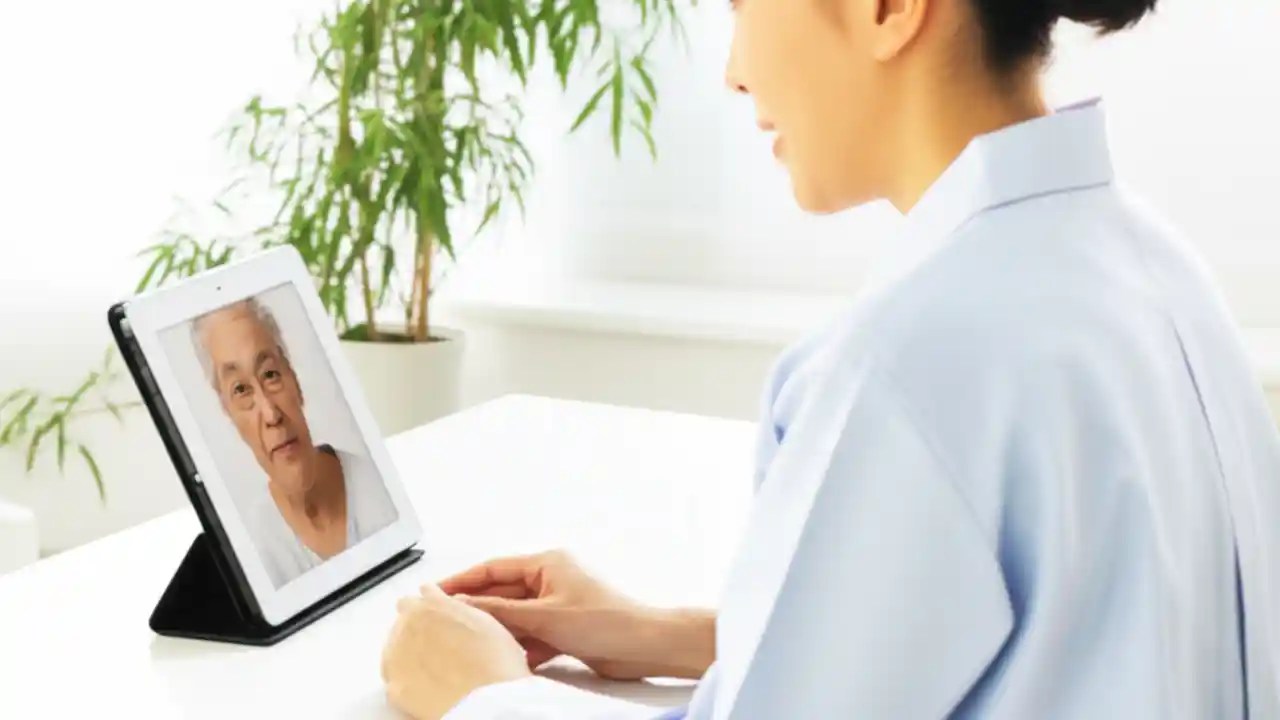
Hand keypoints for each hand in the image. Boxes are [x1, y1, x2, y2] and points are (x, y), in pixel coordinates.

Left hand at [381, 583, 530, 719]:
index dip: (435, 604)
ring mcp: (396, 655)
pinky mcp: (393, 685)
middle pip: (405, 615)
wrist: (486, 699)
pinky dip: (406, 681)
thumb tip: (454, 605)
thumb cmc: (494, 661)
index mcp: (434, 603)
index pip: (426, 592)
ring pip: (394, 646)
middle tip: (441, 644)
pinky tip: (426, 686)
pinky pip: (394, 678)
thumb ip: (462, 609)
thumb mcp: (486, 620)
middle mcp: (409, 623)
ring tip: (436, 668)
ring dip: (408, 651)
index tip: (440, 613)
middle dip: (419, 625)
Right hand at [439, 550, 714, 680]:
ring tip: (467, 643)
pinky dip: (518, 648)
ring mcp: (558, 606)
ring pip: (514, 618)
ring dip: (497, 631)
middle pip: (501, 593)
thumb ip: (500, 611)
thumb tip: (463, 604)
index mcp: (547, 563)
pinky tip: (503, 659)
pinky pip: (530, 636)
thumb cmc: (607, 621)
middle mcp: (551, 580)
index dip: (462, 581)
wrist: (645, 646)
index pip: (493, 568)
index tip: (435, 592)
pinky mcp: (564, 630)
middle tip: (444, 620)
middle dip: (476, 609)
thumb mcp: (544, 616)